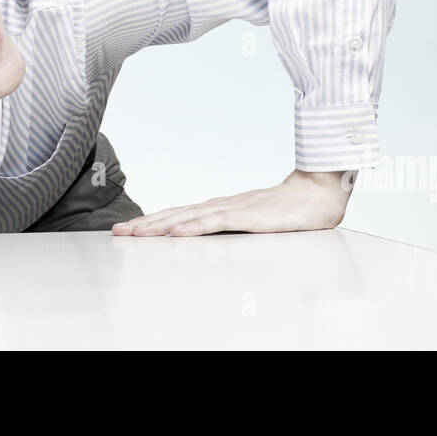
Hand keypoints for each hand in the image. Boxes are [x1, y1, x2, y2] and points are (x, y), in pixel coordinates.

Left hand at [111, 169, 353, 236]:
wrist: (318, 193)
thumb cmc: (287, 211)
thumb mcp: (252, 225)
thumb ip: (231, 230)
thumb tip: (205, 241)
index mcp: (220, 209)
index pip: (178, 215)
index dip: (151, 222)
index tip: (127, 229)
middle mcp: (221, 206)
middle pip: (175, 214)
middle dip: (145, 224)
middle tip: (118, 232)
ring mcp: (234, 209)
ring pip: (189, 217)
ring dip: (160, 225)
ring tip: (137, 233)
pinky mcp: (249, 216)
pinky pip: (217, 222)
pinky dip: (194, 226)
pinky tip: (177, 231)